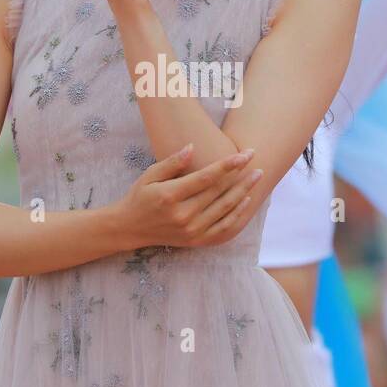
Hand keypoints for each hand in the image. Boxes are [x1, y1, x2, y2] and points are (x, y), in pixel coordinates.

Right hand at [119, 143, 264, 249]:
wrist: (129, 229)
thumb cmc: (139, 197)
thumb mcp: (149, 175)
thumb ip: (172, 162)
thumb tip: (192, 146)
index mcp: (170, 196)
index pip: (205, 178)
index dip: (227, 165)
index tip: (243, 154)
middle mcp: (182, 215)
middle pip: (219, 192)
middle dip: (240, 175)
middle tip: (255, 159)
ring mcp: (191, 231)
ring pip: (225, 209)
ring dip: (244, 191)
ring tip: (257, 176)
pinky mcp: (195, 241)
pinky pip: (223, 228)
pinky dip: (237, 214)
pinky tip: (247, 200)